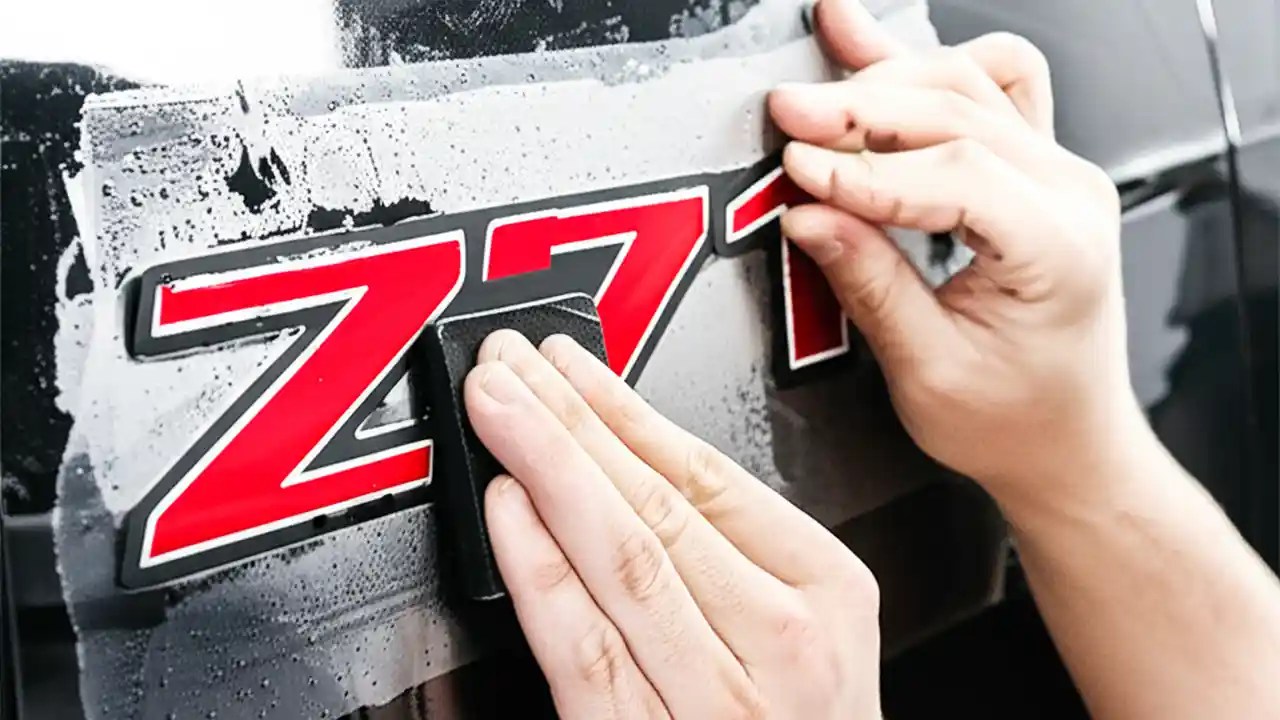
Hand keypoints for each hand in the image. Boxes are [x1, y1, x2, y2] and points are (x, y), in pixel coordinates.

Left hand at [464, 331, 881, 719]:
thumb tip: (627, 455)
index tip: (568, 365)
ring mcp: (717, 702)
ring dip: (546, 469)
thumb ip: (738, 552)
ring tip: (497, 410)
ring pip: (619, 558)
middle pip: (656, 504)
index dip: (622, 409)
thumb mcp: (811, 630)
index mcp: (827, 594)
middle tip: (509, 365)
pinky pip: (583, 648)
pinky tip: (506, 508)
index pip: (707, 475)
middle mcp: (780, 645)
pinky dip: (539, 569)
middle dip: (570, 421)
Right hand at [772, 0, 1139, 519]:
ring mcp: (1058, 172)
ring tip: (816, 79)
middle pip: (960, 108)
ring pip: (971, 81)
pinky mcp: (1033, 167)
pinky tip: (873, 58)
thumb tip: (808, 216)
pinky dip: (923, 69)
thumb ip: (869, 285)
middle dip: (861, 106)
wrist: (1066, 440)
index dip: (864, 166)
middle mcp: (1069, 194)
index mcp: (1057, 248)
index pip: (954, 173)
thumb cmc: (1014, 421)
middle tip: (785, 111)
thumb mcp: (930, 371)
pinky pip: (986, 87)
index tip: (796, 168)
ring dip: (888, 74)